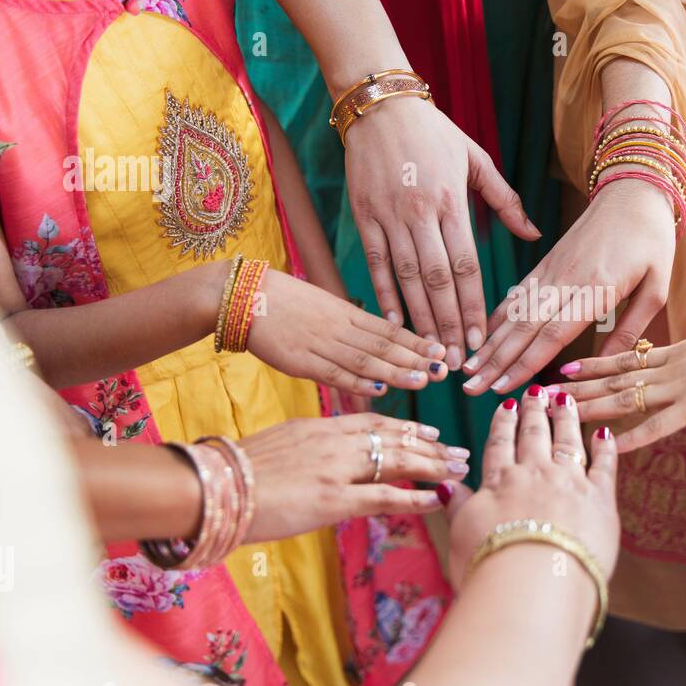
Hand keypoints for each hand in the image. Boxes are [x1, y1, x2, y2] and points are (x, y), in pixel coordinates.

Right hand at [239, 414, 470, 541]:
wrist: (209, 488)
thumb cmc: (231, 475)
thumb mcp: (275, 450)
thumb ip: (304, 452)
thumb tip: (319, 466)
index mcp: (317, 429)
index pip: (372, 423)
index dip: (405, 428)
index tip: (429, 431)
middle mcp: (332, 442)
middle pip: (393, 438)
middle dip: (431, 446)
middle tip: (458, 452)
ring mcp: (335, 469)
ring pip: (397, 460)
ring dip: (433, 465)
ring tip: (459, 470)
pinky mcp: (333, 499)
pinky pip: (385, 496)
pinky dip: (417, 497)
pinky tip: (438, 498)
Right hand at [250, 269, 447, 398]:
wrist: (241, 295)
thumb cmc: (282, 301)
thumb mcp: (321, 305)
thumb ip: (348, 324)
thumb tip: (376, 338)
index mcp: (345, 313)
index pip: (389, 328)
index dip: (417, 340)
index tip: (441, 348)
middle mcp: (338, 328)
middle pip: (384, 345)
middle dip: (415, 358)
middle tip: (444, 368)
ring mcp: (320, 345)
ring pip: (364, 360)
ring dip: (395, 372)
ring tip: (422, 380)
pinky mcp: (299, 361)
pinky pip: (333, 373)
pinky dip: (356, 383)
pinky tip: (379, 390)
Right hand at [345, 98, 539, 369]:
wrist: (380, 105)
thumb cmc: (433, 131)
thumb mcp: (475, 159)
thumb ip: (505, 200)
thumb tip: (534, 233)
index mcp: (451, 202)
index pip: (466, 266)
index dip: (473, 305)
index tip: (482, 338)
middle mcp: (420, 213)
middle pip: (438, 280)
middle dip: (449, 323)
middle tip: (459, 359)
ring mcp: (389, 216)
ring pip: (407, 277)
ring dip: (420, 317)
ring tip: (431, 350)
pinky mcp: (364, 215)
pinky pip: (375, 262)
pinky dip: (383, 294)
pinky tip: (394, 322)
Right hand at [438, 386, 618, 589]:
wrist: (532, 586)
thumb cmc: (490, 568)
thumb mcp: (461, 535)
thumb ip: (459, 506)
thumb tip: (446, 485)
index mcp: (500, 482)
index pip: (500, 444)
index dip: (503, 422)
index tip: (506, 405)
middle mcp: (534, 474)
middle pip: (534, 434)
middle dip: (534, 410)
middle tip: (537, 391)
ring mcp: (569, 482)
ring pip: (568, 440)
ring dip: (566, 417)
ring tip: (566, 398)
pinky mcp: (600, 499)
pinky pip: (605, 466)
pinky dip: (605, 448)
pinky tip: (604, 433)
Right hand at [461, 178, 675, 395]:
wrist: (634, 191)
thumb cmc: (652, 241)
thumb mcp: (656, 288)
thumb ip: (630, 329)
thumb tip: (607, 367)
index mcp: (596, 288)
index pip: (553, 334)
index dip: (525, 364)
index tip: (503, 388)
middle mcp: (566, 280)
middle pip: (524, 327)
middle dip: (495, 361)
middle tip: (470, 389)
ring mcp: (551, 270)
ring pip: (514, 313)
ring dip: (489, 343)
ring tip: (467, 369)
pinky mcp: (545, 263)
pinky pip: (516, 294)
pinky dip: (497, 317)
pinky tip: (481, 336)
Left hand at [561, 318, 685, 451]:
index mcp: (679, 352)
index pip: (626, 359)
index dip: (594, 365)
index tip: (568, 369)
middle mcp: (671, 367)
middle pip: (614, 378)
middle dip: (579, 388)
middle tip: (545, 395)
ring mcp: (681, 386)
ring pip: (625, 397)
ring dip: (591, 406)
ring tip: (561, 412)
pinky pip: (656, 424)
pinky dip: (632, 434)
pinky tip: (610, 442)